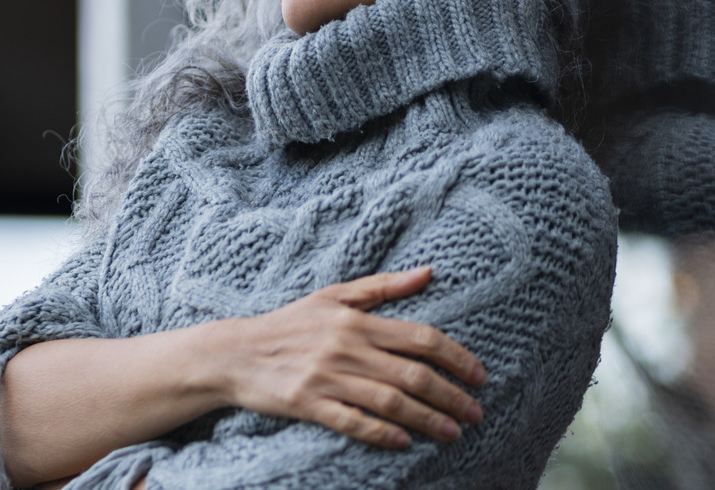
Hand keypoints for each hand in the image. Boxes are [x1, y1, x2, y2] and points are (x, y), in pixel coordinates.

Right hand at [215, 266, 485, 449]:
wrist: (234, 353)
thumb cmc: (289, 323)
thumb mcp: (333, 295)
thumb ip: (383, 287)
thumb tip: (429, 272)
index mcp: (356, 320)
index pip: (419, 337)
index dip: (456, 357)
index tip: (480, 376)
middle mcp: (346, 347)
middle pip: (412, 373)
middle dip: (451, 395)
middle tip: (476, 412)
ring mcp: (327, 377)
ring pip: (389, 400)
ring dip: (426, 419)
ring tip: (453, 432)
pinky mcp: (308, 404)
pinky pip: (352, 421)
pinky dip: (380, 433)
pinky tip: (403, 442)